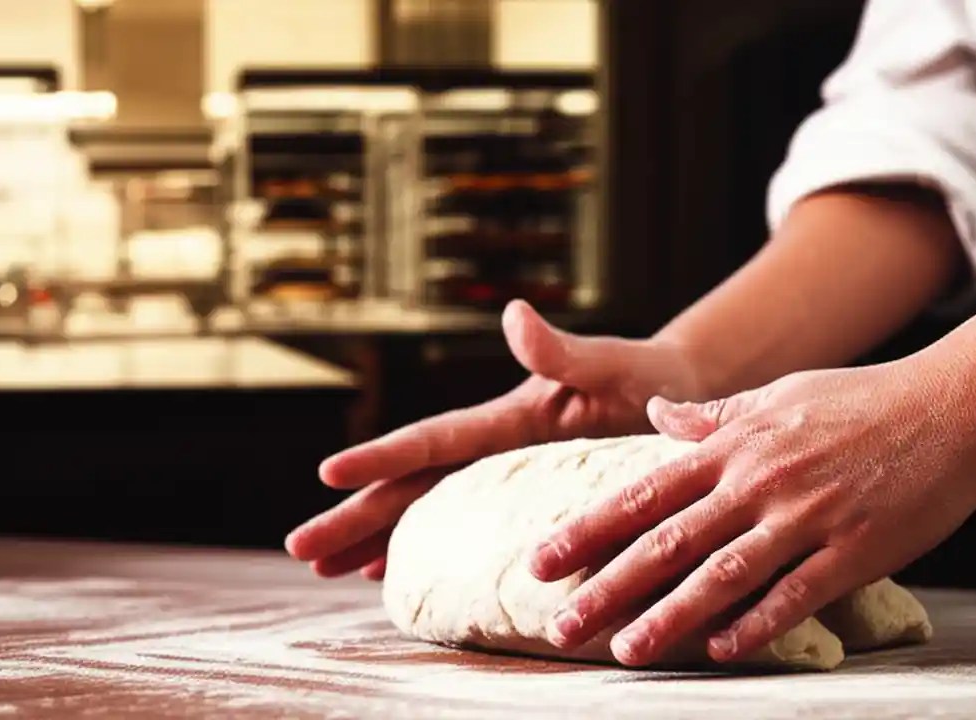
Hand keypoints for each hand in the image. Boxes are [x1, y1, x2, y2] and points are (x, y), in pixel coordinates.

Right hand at [285, 300, 705, 579]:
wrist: (673, 395)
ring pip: (419, 511)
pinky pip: (453, 530)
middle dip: (353, 515)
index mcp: (505, 420)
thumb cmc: (647, 379)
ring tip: (322, 566)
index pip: (432, 442)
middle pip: (408, 487)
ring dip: (370, 537)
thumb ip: (560, 348)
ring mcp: (496, 477)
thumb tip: (513, 313)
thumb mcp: (609, 363)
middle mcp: (489, 450)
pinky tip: (383, 574)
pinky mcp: (513, 500)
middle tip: (301, 545)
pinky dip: (415, 550)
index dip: (381, 458)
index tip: (328, 474)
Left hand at [530, 357, 975, 665]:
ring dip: (668, 616)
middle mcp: (756, 483)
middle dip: (607, 586)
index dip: (587, 530)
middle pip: (665, 542)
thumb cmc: (858, 399)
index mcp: (731, 446)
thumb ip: (712, 414)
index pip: (642, 494)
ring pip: (721, 574)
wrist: (951, 403)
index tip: (541, 560)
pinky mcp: (855, 550)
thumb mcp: (776, 395)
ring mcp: (804, 518)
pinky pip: (796, 593)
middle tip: (559, 624)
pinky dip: (757, 623)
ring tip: (624, 650)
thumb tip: (657, 415)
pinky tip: (720, 650)